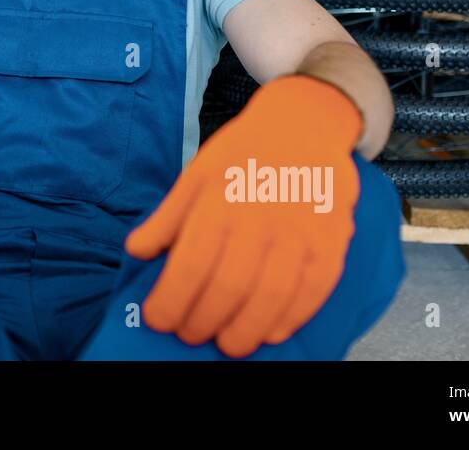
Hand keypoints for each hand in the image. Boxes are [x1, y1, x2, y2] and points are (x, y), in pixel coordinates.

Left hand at [125, 74, 361, 356]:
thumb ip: (168, 216)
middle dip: (201, 321)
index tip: (157, 318)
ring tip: (226, 344)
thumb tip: (136, 252)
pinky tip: (270, 333)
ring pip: (271, 297)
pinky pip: (313, 292)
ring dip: (244, 331)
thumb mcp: (197, 173)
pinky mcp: (332, 241)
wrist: (305, 123)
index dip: (170, 300)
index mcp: (220, 198)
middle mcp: (261, 215)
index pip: (190, 264)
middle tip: (188, 334)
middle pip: (228, 287)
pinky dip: (290, 320)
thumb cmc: (243, 151)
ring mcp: (301, 230)